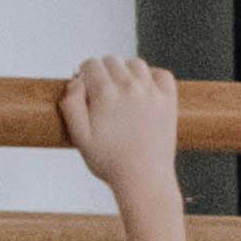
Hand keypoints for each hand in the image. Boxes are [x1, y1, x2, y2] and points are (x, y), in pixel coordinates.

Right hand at [59, 53, 179, 204]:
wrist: (144, 179)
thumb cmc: (109, 162)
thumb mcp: (79, 136)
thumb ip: (71, 105)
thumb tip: (76, 81)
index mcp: (105, 94)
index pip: (90, 64)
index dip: (83, 74)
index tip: (85, 89)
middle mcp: (130, 87)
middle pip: (111, 61)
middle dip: (102, 72)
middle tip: (101, 94)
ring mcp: (152, 92)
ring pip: (135, 64)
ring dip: (126, 72)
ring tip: (122, 91)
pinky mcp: (169, 100)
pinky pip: (161, 74)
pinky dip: (152, 76)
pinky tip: (144, 90)